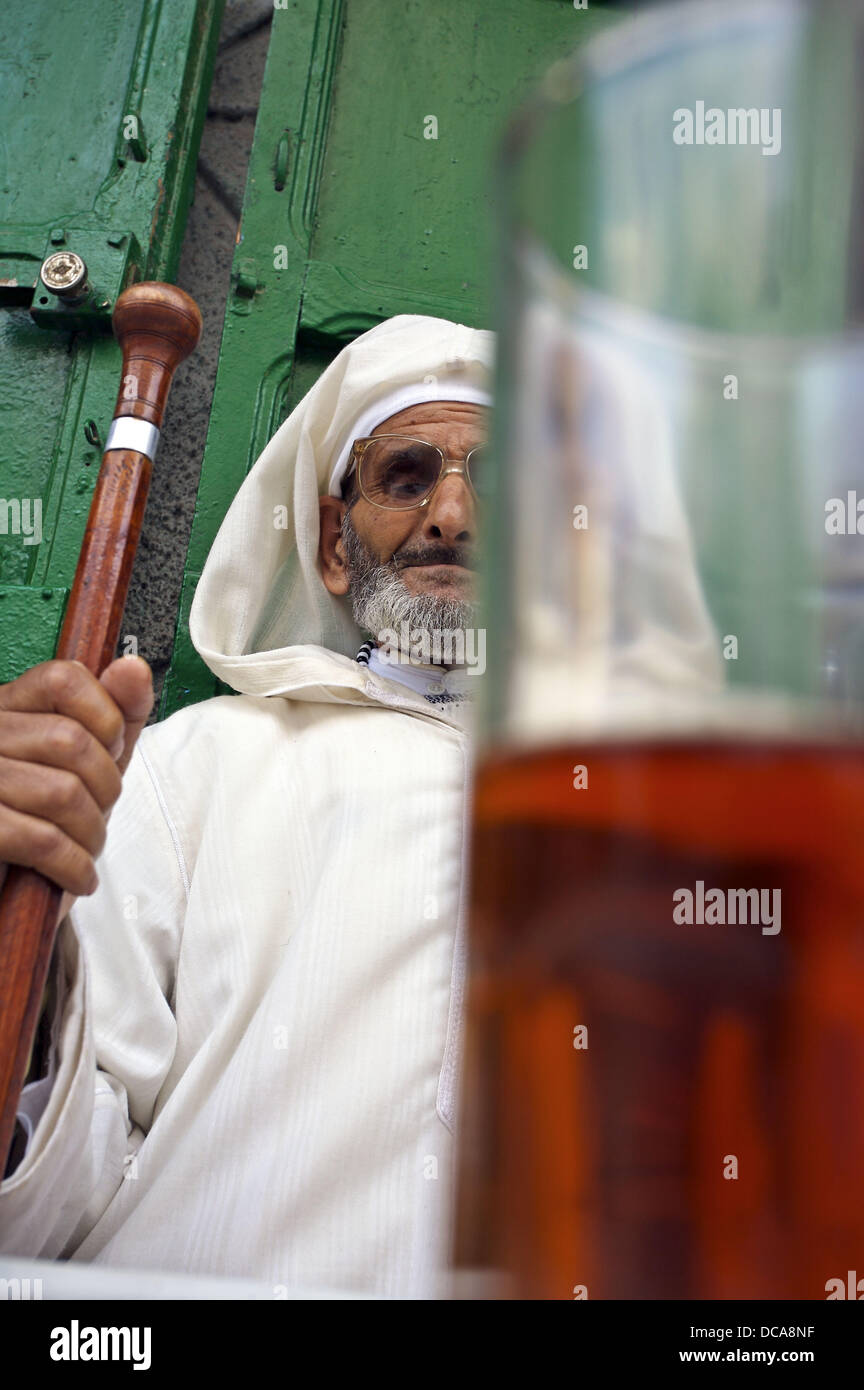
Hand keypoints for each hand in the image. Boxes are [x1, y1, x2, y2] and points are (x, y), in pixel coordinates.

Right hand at [0, 657, 153, 896]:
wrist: (6, 895)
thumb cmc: (45, 818)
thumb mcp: (91, 761)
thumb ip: (118, 713)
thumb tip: (134, 668)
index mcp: (7, 708)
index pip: (63, 680)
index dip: (104, 718)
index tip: (111, 751)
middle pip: (69, 741)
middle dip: (105, 787)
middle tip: (100, 812)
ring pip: (60, 792)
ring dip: (91, 832)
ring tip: (86, 847)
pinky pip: (41, 840)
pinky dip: (72, 865)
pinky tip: (75, 874)